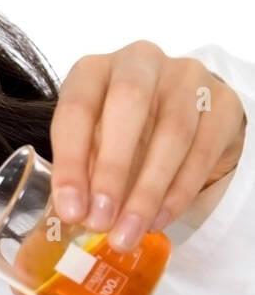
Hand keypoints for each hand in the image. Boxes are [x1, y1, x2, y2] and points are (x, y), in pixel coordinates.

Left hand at [50, 39, 246, 252]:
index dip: (71, 162)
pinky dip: (178, 192)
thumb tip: (73, 213)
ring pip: (172, 133)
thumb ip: (80, 167)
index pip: (77, 109)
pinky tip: (159, 220)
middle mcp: (139, 62)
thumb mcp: (90, 140)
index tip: (70, 209)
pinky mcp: (223, 102)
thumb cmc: (120, 129)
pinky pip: (202, 151)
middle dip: (112, 171)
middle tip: (100, 220)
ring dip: (147, 192)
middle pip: (128, 107)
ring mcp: (186, 77)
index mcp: (93, 69)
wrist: (181, 114)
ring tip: (128, 232)